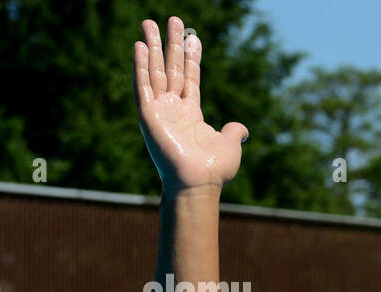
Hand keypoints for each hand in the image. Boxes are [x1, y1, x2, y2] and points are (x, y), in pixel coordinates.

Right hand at [133, 17, 248, 192]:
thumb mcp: (229, 145)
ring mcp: (159, 110)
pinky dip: (140, 65)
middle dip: (171, 43)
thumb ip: (233, 132)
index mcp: (191, 113)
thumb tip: (241, 128)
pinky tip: (139, 45)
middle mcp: (173, 108)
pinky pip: (142, 85)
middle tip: (173, 19)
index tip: (193, 37)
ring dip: (152, 46)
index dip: (192, 57)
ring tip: (149, 22)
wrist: (198, 183)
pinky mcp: (147, 114)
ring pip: (155, 70)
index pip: (191, 77)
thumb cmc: (214, 169)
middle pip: (172, 68)